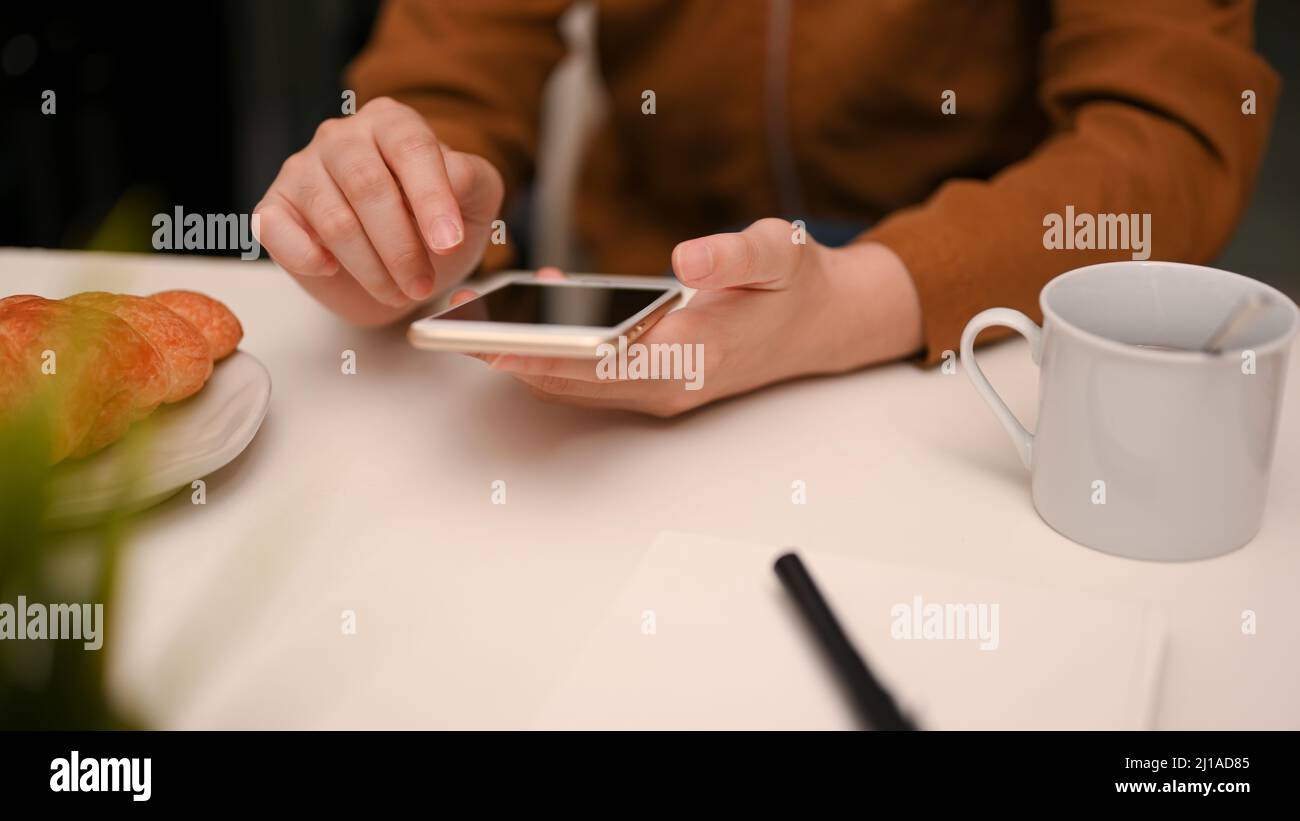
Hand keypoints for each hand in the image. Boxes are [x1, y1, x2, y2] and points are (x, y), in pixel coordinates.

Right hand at [255, 97, 503, 325]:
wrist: (398, 261)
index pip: (410, 148)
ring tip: (396, 291)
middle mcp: (342, 138)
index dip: (431, 198)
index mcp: (392, 123)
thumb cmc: (433, 224)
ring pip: (334, 220)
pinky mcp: (274, 208)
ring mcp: (302, 170)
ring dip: (370, 267)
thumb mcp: (473, 201)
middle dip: (401, 247)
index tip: (448, 243)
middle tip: (421, 284)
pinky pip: (278, 230)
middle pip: (368, 186)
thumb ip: (471, 181)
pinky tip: (332, 269)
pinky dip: (308, 257)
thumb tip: (454, 175)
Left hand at [464, 219, 924, 415]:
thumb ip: (733, 256)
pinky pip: (594, 377)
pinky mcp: (657, 384)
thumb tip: (685, 260)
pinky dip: (556, 355)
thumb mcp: (778, 254)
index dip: (544, 354)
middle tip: (457, 326)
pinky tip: (534, 312)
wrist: (825, 325)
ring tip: (477, 317)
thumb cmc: (796, 286)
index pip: (602, 361)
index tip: (493, 342)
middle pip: (576, 381)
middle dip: (515, 356)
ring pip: (578, 384)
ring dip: (527, 357)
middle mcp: (671, 384)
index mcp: (694, 353)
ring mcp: (663, 390)